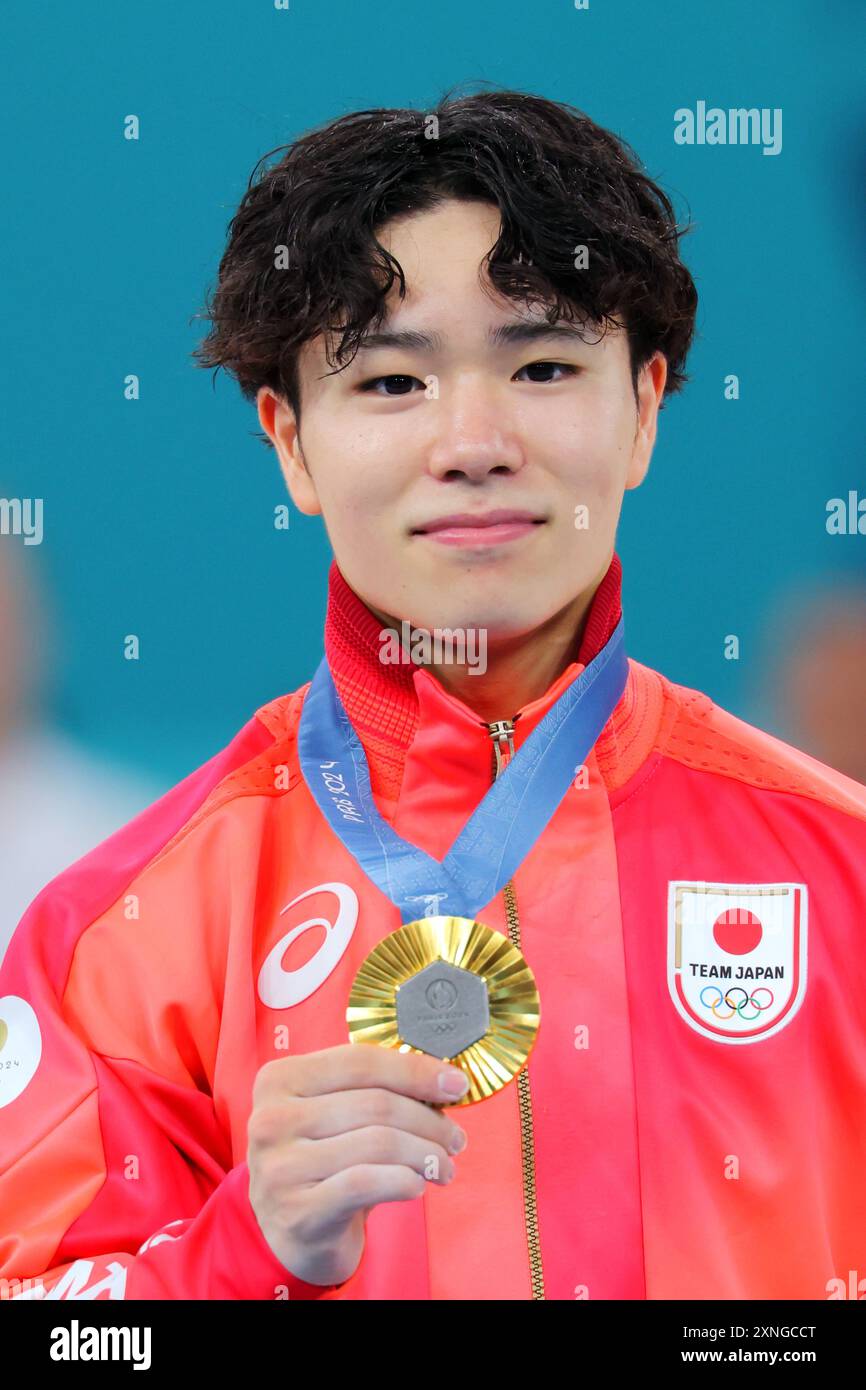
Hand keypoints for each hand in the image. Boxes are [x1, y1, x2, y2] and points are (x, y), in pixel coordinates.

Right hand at [247, 1043, 468, 1286]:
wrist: (291, 1233)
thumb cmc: (323, 1162)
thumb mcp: (335, 1114)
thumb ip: (375, 1088)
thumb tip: (445, 1080)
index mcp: (279, 1079)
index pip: (360, 1061)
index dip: (415, 1070)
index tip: (456, 1084)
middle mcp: (270, 1119)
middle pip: (375, 1103)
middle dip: (429, 1120)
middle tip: (455, 1138)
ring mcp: (280, 1167)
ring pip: (379, 1143)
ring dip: (426, 1154)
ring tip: (444, 1166)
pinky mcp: (298, 1211)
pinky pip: (369, 1183)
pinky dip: (406, 1180)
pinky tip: (417, 1185)